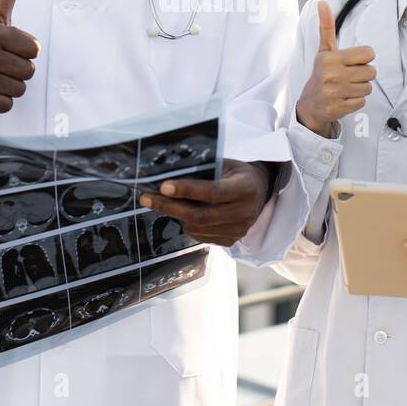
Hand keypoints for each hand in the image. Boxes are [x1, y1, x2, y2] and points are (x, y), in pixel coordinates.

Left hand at [138, 159, 271, 246]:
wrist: (260, 192)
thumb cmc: (236, 173)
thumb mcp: (226, 164)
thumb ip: (204, 170)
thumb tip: (168, 174)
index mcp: (245, 188)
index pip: (213, 192)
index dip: (187, 190)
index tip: (163, 186)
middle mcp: (244, 213)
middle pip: (201, 215)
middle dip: (170, 207)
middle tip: (146, 198)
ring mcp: (238, 230)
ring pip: (197, 227)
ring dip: (176, 215)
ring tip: (161, 202)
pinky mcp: (231, 241)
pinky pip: (201, 235)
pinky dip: (187, 224)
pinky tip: (180, 212)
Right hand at [295, 1, 376, 136]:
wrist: (310, 105)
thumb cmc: (321, 74)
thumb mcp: (324, 50)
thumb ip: (326, 27)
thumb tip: (322, 2)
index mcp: (330, 57)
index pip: (369, 54)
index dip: (363, 59)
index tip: (351, 63)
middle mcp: (331, 74)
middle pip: (371, 72)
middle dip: (363, 75)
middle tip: (349, 77)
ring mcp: (333, 93)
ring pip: (368, 88)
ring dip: (360, 89)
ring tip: (346, 88)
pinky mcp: (337, 108)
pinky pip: (362, 102)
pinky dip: (355, 102)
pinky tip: (344, 99)